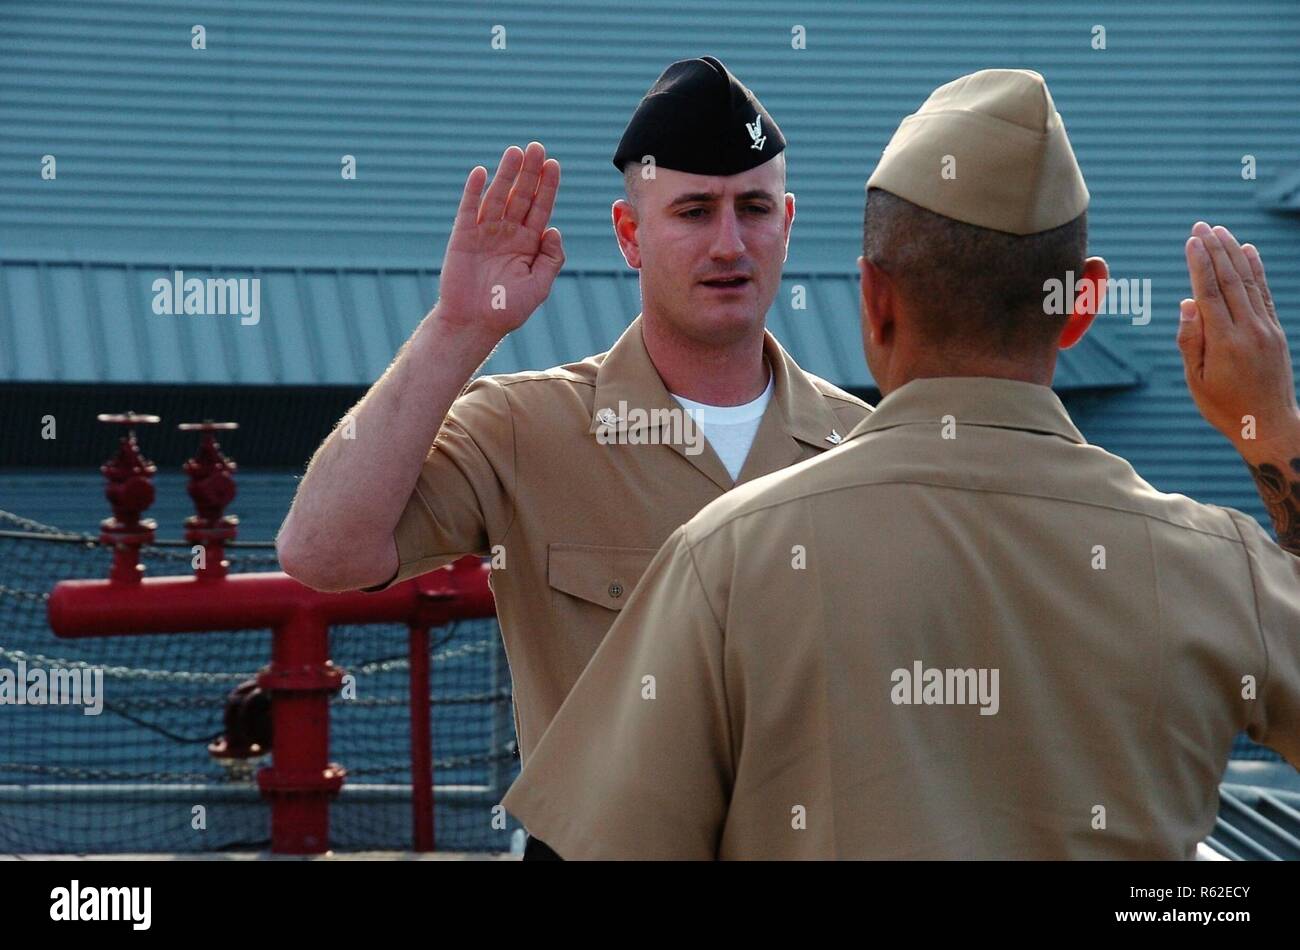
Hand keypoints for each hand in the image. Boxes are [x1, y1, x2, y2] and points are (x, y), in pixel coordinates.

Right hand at [434, 142, 563, 342]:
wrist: (474, 324)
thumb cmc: (507, 310)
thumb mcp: (539, 286)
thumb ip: (551, 259)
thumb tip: (554, 230)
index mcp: (528, 244)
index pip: (540, 208)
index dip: (547, 186)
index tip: (554, 164)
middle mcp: (508, 234)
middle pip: (521, 196)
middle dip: (529, 172)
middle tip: (536, 147)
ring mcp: (485, 233)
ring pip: (497, 197)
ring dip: (506, 174)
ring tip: (515, 152)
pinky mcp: (463, 236)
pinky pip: (469, 209)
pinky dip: (474, 191)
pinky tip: (482, 173)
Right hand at [1177, 221, 1298, 448]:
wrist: (1269, 424)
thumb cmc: (1224, 406)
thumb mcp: (1196, 380)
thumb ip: (1190, 340)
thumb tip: (1187, 303)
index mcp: (1224, 343)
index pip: (1209, 293)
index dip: (1200, 265)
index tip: (1192, 241)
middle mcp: (1249, 330)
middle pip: (1229, 281)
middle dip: (1215, 250)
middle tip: (1202, 226)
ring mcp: (1266, 328)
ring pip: (1248, 282)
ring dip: (1234, 253)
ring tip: (1222, 231)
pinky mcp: (1275, 331)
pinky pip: (1264, 293)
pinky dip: (1256, 270)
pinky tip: (1248, 252)